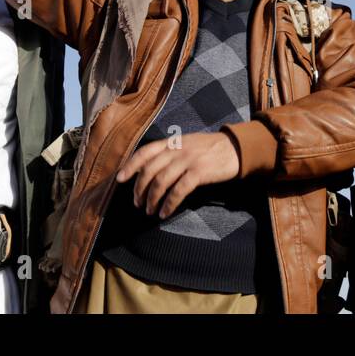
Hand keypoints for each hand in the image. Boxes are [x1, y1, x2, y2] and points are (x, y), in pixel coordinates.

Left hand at [117, 132, 240, 218]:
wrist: (235, 148)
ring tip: (149, 211)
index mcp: (172, 142)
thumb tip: (151, 168)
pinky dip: (168, 204)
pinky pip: (178, 191)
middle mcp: (176, 149)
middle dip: (139, 189)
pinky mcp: (198, 172)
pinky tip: (164, 213)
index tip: (120, 179)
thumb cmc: (210, 148)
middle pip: (149, 170)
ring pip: (161, 182)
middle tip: (137, 204)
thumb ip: (170, 151)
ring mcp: (187, 160)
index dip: (130, 165)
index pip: (144, 152)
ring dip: (152, 199)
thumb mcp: (187, 143)